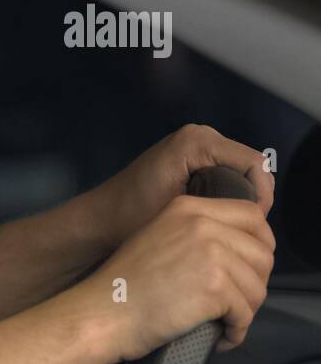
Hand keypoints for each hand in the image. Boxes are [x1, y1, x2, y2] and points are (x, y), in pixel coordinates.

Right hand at [68, 192, 274, 363]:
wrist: (101, 313)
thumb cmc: (122, 285)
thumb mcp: (156, 238)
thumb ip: (193, 234)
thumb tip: (236, 251)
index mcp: (188, 209)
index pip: (253, 216)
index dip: (260, 244)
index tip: (249, 267)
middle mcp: (202, 225)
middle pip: (263, 253)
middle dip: (255, 282)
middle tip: (234, 302)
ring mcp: (211, 255)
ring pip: (258, 287)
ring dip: (246, 311)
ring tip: (224, 323)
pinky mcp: (215, 288)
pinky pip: (245, 314)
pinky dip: (237, 331)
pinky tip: (221, 337)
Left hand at [82, 124, 274, 251]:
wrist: (100, 219)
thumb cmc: (130, 217)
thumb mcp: (181, 212)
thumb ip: (221, 204)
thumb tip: (255, 213)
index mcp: (196, 141)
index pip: (254, 163)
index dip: (262, 195)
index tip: (253, 223)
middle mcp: (199, 135)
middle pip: (250, 165)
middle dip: (253, 197)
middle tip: (246, 228)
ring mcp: (195, 144)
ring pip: (240, 171)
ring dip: (242, 196)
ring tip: (234, 225)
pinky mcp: (192, 156)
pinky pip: (226, 172)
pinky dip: (230, 193)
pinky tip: (220, 216)